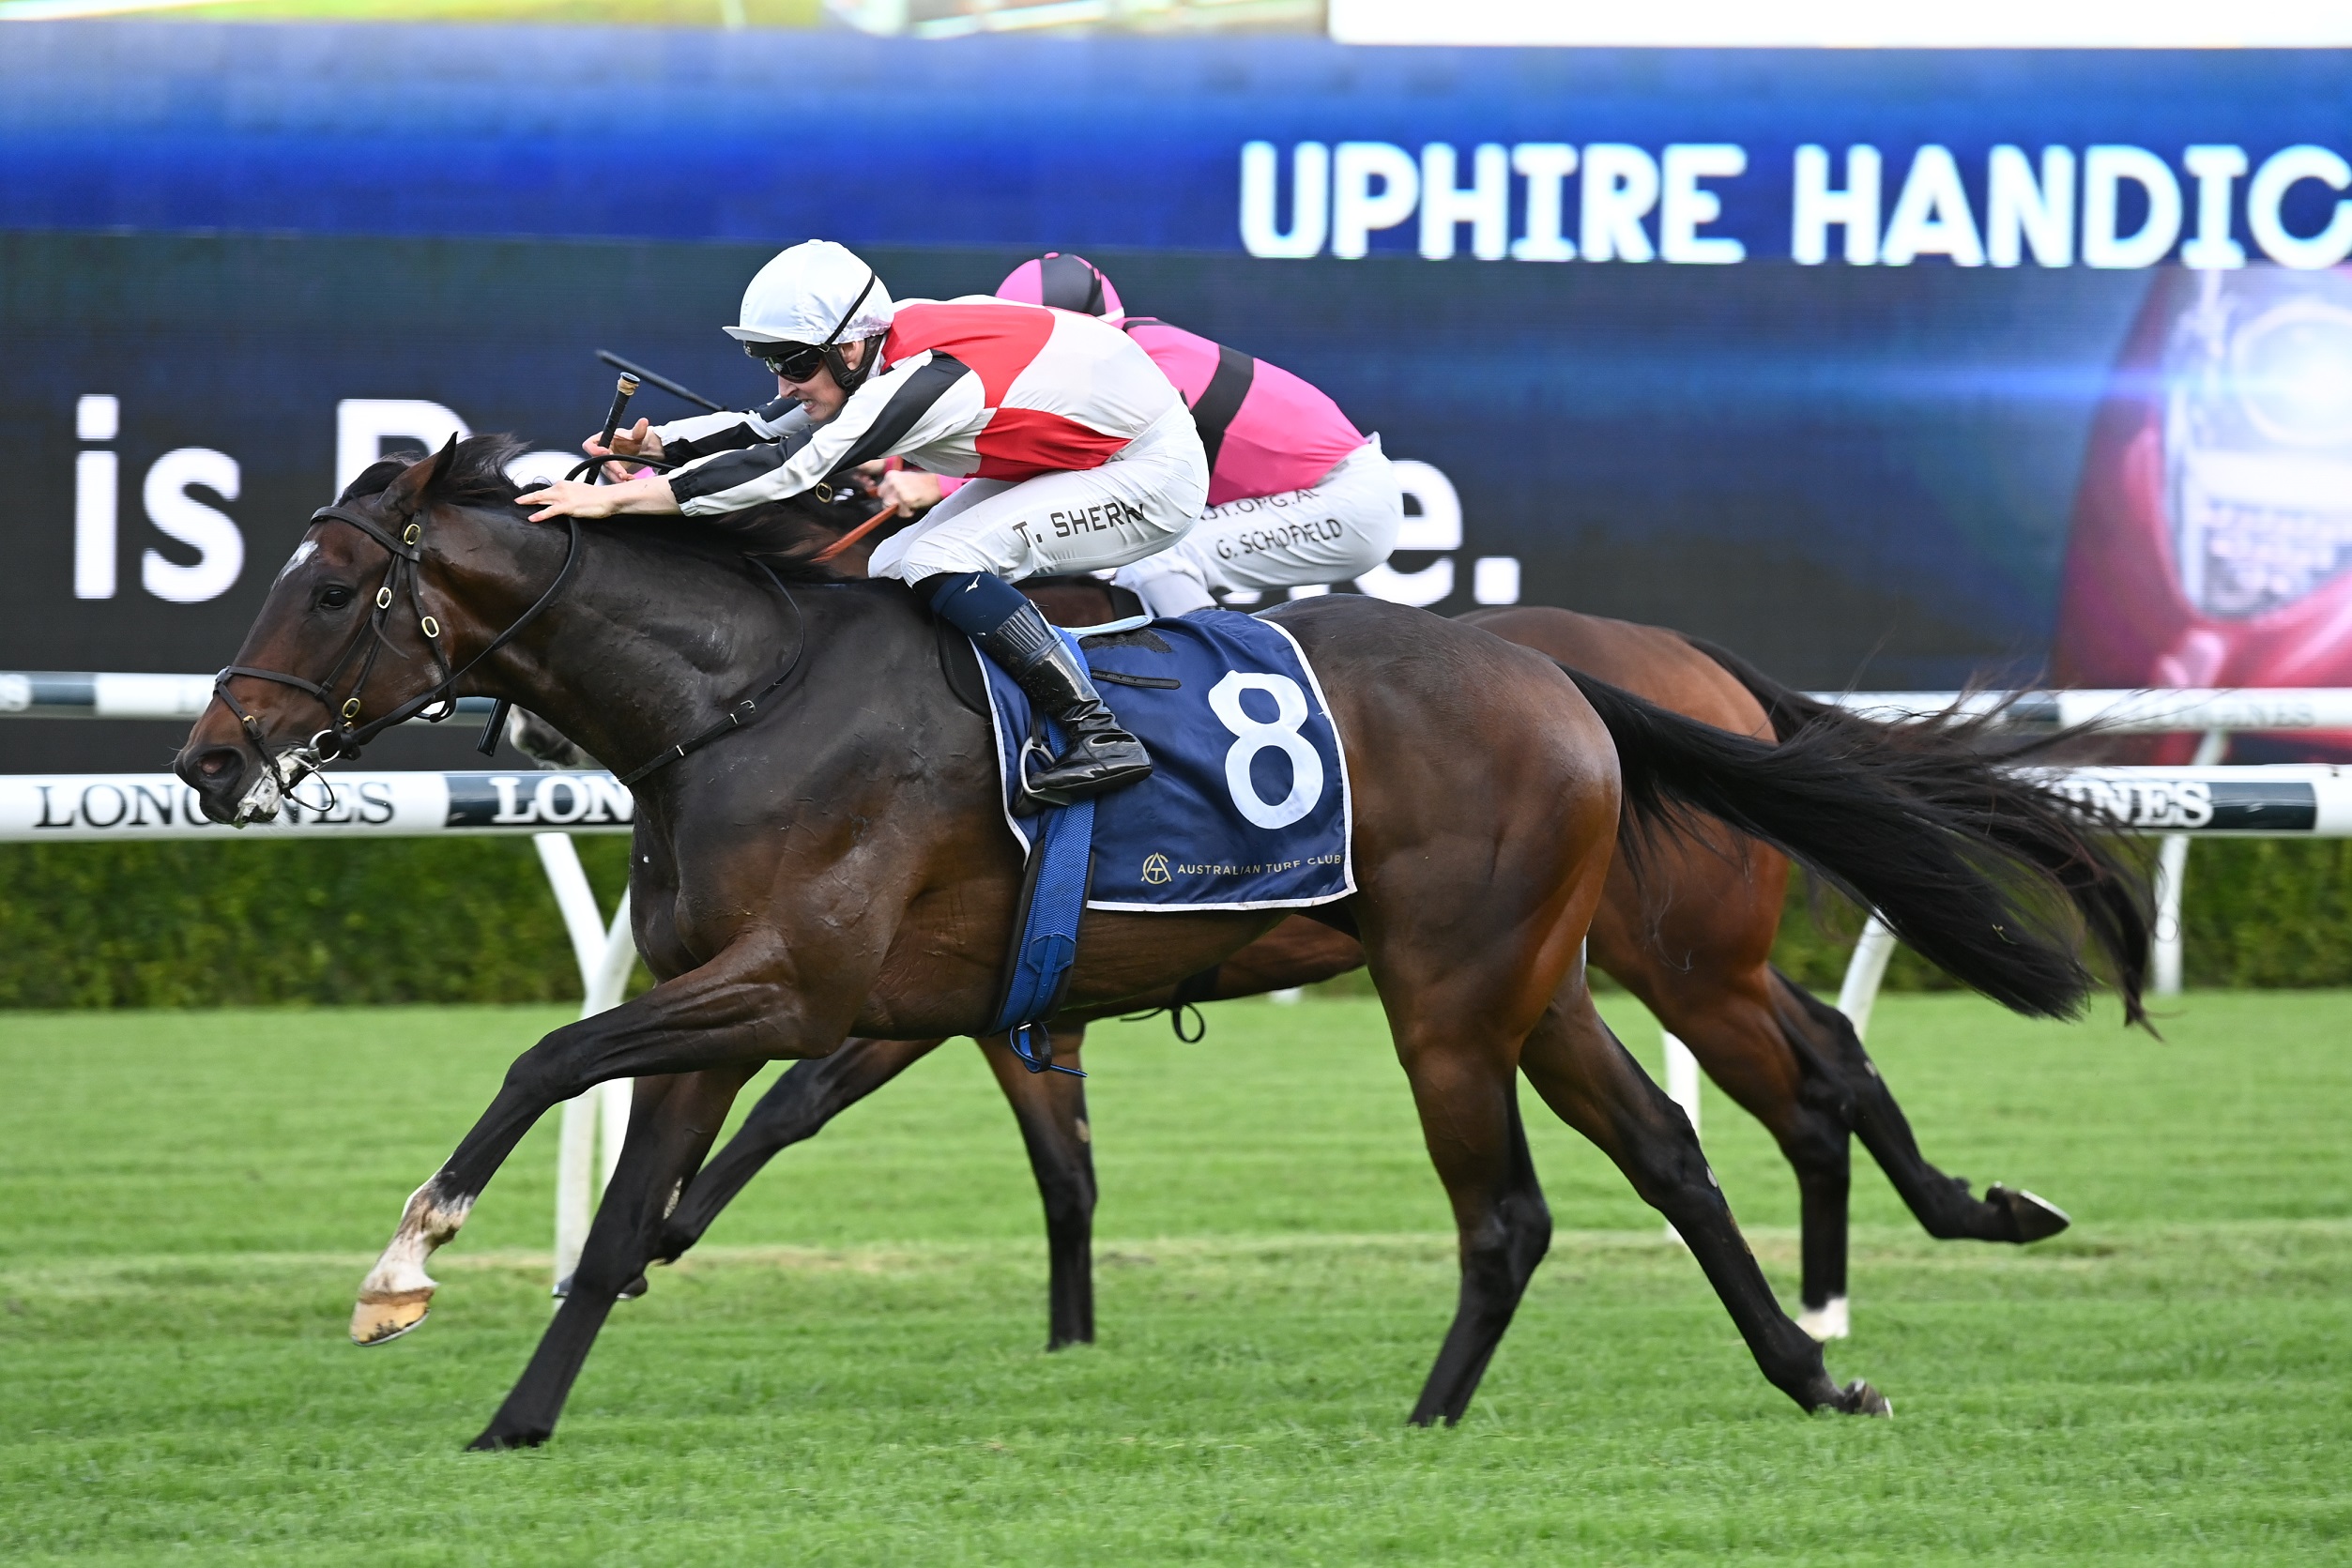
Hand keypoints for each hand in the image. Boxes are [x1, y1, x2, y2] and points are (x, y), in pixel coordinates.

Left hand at [517, 473, 679, 521]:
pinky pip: (549, 511)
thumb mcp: (584, 493)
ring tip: (519, 504)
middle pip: (541, 493)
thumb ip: (574, 496)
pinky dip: (540, 515)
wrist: (608, 498)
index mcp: (566, 484)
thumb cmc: (600, 498)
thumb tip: (573, 501)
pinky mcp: (566, 506)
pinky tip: (532, 518)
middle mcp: (562, 488)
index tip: (532, 497)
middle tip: (517, 499)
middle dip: (528, 497)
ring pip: (541, 499)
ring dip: (529, 501)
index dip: (540, 495)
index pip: (549, 490)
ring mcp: (563, 497)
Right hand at [583, 418, 661, 481]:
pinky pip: (614, 478)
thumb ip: (639, 429)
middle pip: (599, 462)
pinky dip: (621, 480)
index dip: (595, 449)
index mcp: (601, 440)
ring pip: (607, 473)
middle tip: (622, 473)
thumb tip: (643, 422)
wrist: (638, 449)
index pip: (590, 444)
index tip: (606, 452)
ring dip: (617, 477)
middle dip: (612, 468)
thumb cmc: (631, 439)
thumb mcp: (636, 433)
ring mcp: (605, 464)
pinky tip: (630, 480)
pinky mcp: (612, 472)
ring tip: (629, 478)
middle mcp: (600, 453)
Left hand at [874, 469, 943, 517]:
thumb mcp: (903, 479)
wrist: (937, 484)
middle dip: (893, 504)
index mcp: (890, 475)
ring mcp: (899, 491)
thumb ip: (892, 487)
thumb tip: (886, 499)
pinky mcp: (906, 500)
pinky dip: (908, 512)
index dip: (889, 497)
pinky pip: (902, 513)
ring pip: (891, 508)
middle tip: (905, 501)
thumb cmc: (921, 483)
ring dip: (901, 509)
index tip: (897, 498)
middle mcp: (893, 482)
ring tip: (910, 503)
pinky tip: (915, 504)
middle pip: (884, 501)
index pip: (880, 492)